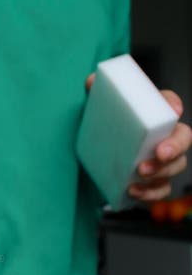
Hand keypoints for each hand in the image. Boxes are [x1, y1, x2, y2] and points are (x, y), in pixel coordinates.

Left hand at [85, 74, 191, 202]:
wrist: (93, 156)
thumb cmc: (104, 127)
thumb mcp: (96, 109)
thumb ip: (95, 92)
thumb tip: (91, 81)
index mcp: (152, 113)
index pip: (169, 103)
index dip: (173, 105)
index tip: (173, 111)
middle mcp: (164, 135)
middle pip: (183, 138)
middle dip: (175, 146)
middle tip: (159, 153)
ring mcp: (163, 161)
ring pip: (176, 166)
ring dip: (161, 171)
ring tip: (139, 173)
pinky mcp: (154, 182)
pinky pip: (162, 190)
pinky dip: (151, 193)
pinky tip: (134, 192)